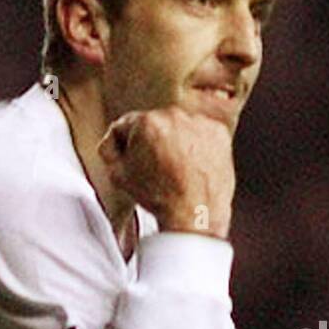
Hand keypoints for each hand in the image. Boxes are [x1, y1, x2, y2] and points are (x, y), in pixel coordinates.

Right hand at [98, 106, 234, 239]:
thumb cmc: (160, 197)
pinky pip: (201, 135)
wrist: (194, 213)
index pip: (125, 125)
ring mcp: (199, 122)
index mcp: (146, 122)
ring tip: (172, 170)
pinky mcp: (218, 133)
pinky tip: (190, 167)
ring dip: (173, 144)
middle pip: (153, 125)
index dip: (119, 144)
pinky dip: (196, 147)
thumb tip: (112, 145)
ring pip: (178, 129)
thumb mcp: (119, 176)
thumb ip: (111, 152)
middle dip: (149, 143)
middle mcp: (174, 116)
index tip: (123, 155)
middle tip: (150, 168)